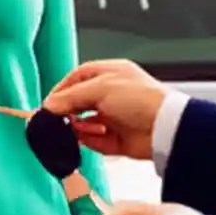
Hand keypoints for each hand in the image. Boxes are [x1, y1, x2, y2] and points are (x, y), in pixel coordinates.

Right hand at [41, 59, 167, 159]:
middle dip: (69, 111)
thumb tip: (50, 105)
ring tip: (75, 129)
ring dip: (79, 127)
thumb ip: (71, 97)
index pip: (79, 78)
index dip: (62, 89)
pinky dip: (91, 141)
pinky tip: (89, 139)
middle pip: (81, 102)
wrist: (165, 128)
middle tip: (55, 119)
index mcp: (111, 73)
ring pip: (87, 123)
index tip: (50, 103)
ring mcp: (117, 117)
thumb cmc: (141, 99)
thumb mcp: (100, 89)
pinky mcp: (120, 139)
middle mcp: (113, 94)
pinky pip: (97, 141)